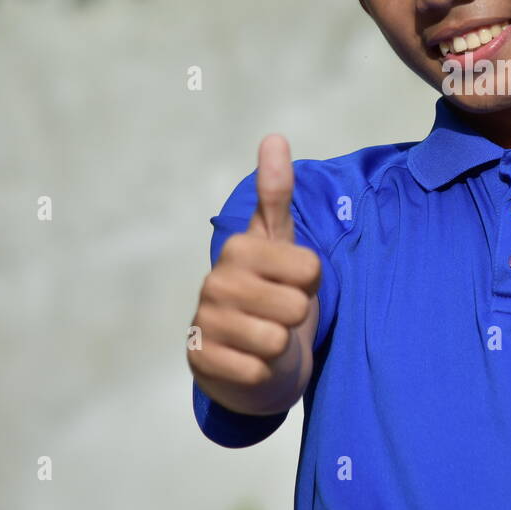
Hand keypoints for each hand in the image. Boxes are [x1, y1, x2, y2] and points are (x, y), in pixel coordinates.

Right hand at [188, 135, 321, 408]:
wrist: (247, 357)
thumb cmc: (272, 294)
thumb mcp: (279, 243)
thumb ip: (277, 194)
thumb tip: (275, 136)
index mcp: (238, 248)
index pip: (310, 268)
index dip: (310, 282)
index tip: (292, 282)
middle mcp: (215, 281)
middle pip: (296, 306)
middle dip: (296, 316)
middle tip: (279, 314)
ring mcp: (204, 322)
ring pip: (277, 341)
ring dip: (280, 346)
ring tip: (265, 338)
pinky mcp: (200, 362)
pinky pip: (257, 371)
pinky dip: (262, 373)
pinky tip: (249, 361)